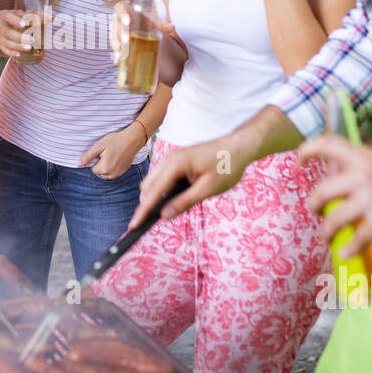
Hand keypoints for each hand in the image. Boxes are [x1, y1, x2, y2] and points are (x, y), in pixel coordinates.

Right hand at [0, 8, 38, 58]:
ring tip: (29, 48)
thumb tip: (52, 18)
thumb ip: (40, 15)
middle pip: (6, 32)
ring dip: (17, 46)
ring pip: (5, 42)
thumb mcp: (28, 15)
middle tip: (32, 40)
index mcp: (4, 14)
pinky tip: (19, 54)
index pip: (8, 16)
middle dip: (19, 36)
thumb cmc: (21, 19)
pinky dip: (11, 52)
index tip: (25, 24)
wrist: (8, 27)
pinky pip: (4, 50)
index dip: (15, 20)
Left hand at [79, 124, 146, 179]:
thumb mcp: (99, 146)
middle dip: (101, 164)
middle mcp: (112, 174)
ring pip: (106, 173)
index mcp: (104, 169)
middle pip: (99, 172)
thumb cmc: (115, 141)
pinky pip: (113, 171)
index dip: (96, 159)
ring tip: (112, 154)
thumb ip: (87, 157)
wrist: (132, 139)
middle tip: (108, 153)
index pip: (93, 168)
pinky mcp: (123, 171)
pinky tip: (117, 156)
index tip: (103, 152)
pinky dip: (113, 166)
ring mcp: (119, 173)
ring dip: (107, 166)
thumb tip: (78, 164)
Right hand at [109, 1, 173, 63]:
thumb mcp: (154, 20)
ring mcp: (116, 30)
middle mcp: (118, 19)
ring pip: (113, 36)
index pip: (120, 8)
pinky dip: (116, 54)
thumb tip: (172, 28)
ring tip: (120, 55)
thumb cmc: (146, 19)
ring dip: (116, 46)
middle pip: (115, 24)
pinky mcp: (116, 41)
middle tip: (125, 41)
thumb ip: (162, 24)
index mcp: (126, 8)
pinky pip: (114, 46)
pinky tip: (118, 61)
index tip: (128, 21)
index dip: (122, 14)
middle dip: (119, 33)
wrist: (142, 24)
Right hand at [127, 133, 250, 227]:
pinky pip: (163, 177)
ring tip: (175, 207)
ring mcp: (172, 158)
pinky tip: (179, 196)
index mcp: (175, 164)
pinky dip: (165, 189)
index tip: (133, 226)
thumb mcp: (208, 188)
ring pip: (154, 182)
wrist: (239, 146)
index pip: (152, 191)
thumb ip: (185, 202)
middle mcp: (169, 158)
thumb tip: (164, 215)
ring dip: (158, 195)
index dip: (142, 210)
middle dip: (149, 203)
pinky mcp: (177, 160)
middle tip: (158, 220)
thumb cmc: (226, 166)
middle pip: (148, 186)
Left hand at [298, 134, 371, 258]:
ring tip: (328, 238)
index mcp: (363, 158)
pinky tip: (347, 252)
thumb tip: (333, 178)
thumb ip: (358, 170)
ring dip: (326, 232)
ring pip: (332, 220)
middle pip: (320, 192)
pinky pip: (353, 241)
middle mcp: (362, 176)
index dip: (306, 151)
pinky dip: (347, 249)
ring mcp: (370, 201)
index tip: (298, 163)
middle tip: (317, 213)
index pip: (326, 145)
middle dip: (314, 206)